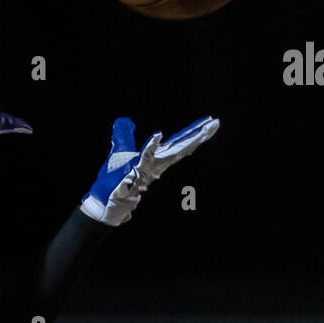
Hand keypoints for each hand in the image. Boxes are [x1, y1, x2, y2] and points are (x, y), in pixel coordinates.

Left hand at [80, 115, 219, 225]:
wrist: (108, 201)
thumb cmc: (115, 179)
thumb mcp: (120, 151)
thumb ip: (124, 135)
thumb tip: (125, 121)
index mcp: (157, 158)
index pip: (179, 142)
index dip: (194, 132)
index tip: (211, 122)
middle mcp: (157, 164)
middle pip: (182, 146)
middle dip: (199, 134)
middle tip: (216, 123)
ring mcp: (150, 168)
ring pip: (172, 151)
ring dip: (188, 139)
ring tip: (204, 128)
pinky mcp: (136, 171)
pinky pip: (144, 156)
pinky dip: (151, 145)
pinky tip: (157, 134)